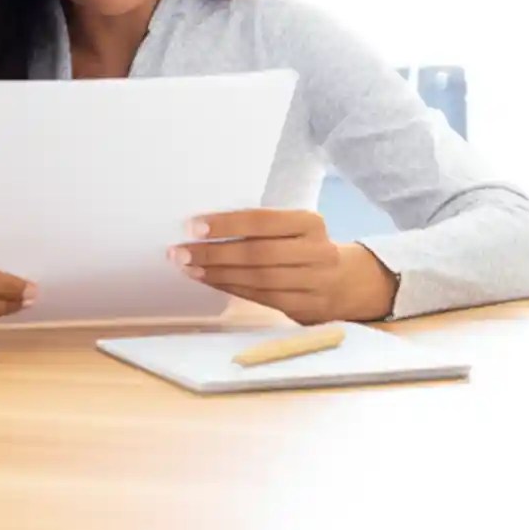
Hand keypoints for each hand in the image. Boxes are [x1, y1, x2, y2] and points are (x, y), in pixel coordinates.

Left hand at [170, 209, 397, 323]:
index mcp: (311, 223)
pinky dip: (229, 288)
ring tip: (187, 267)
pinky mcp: (303, 308)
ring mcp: (312, 284)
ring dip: (217, 274)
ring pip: (256, 280)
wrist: (349, 282)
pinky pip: (259, 297)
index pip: (262, 221)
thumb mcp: (296, 228)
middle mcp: (316, 252)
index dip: (226, 224)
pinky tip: (208, 280)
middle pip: (257, 254)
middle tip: (179, 251)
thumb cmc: (307, 247)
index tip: (193, 226)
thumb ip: (263, 227)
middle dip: (214, 253)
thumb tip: (205, 227)